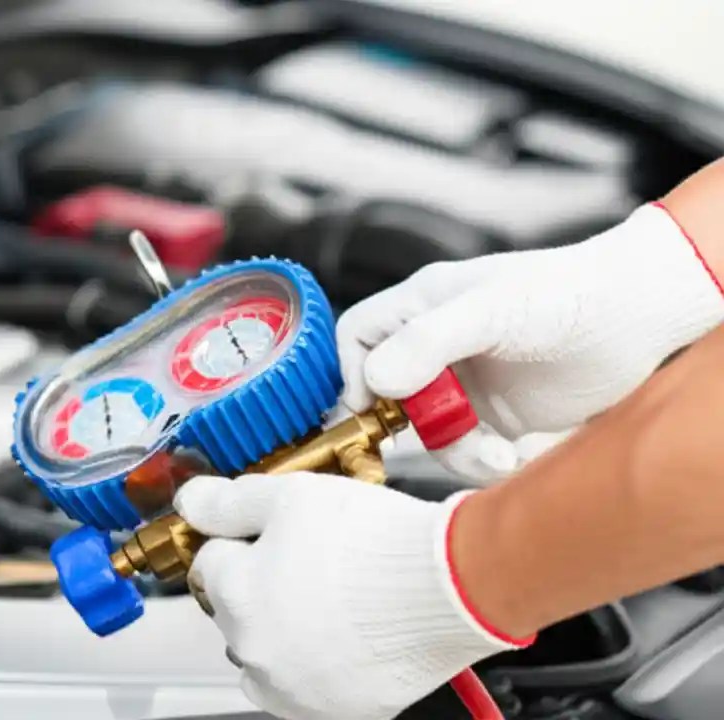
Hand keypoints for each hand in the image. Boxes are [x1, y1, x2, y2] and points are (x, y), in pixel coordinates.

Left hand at [175, 474, 528, 719]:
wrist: (453, 583)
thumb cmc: (376, 539)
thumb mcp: (290, 494)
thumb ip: (230, 502)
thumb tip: (191, 502)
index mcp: (235, 593)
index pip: (209, 561)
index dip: (239, 539)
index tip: (266, 534)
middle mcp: (254, 648)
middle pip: (236, 610)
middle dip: (260, 585)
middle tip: (310, 560)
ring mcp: (293, 686)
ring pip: (264, 659)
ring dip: (279, 634)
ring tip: (326, 602)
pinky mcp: (336, 709)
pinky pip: (306, 692)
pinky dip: (315, 669)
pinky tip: (346, 638)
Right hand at [337, 204, 722, 480]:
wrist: (637, 318)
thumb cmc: (565, 293)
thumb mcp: (492, 310)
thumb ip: (429, 341)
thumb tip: (376, 382)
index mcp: (422, 306)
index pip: (357, 338)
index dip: (352, 375)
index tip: (370, 411)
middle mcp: (435, 344)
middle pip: (384, 393)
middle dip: (403, 426)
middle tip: (432, 441)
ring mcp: (463, 382)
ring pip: (424, 430)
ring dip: (453, 451)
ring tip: (495, 455)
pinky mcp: (493, 415)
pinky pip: (463, 448)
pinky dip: (479, 461)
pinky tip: (510, 456)